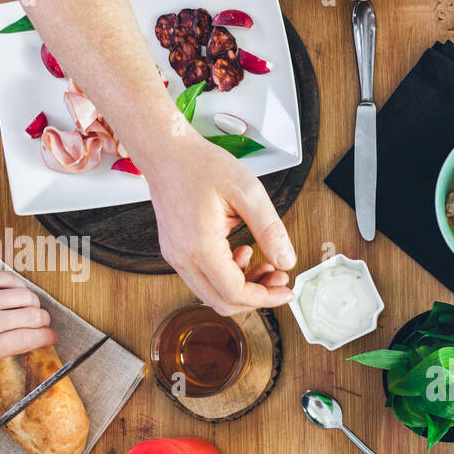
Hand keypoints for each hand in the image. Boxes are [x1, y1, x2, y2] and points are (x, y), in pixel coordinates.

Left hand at [0, 266, 57, 415]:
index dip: (48, 337)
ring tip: (28, 305)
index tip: (50, 337)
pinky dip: (16, 284)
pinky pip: (7, 278)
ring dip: (32, 301)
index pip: (29, 340)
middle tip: (40, 322)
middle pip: (34, 316)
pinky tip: (13, 290)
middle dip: (43, 320)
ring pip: (26, 296)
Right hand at [144, 133, 295, 315]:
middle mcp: (183, 258)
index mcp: (199, 247)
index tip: (286, 290)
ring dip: (242, 287)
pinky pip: (204, 278)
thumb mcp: (248, 192)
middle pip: (222, 302)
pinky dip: (227, 276)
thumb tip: (286, 261)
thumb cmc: (201, 165)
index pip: (235, 293)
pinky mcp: (176, 252)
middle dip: (256, 296)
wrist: (167, 151)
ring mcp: (176, 257)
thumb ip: (270, 230)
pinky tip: (241, 254)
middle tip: (279, 278)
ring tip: (265, 265)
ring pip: (212, 293)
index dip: (266, 298)